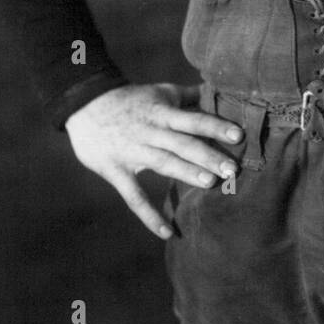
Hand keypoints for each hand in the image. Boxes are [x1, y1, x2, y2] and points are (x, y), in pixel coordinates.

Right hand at [65, 83, 242, 238]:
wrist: (84, 103)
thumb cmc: (130, 100)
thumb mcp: (159, 92)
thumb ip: (188, 96)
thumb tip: (217, 90)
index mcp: (163, 112)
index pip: (194, 120)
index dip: (215, 126)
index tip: (239, 136)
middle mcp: (151, 131)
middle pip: (183, 143)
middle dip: (208, 156)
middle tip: (233, 169)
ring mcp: (132, 151)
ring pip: (163, 163)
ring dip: (187, 174)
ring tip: (211, 184)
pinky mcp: (116, 170)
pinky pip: (134, 196)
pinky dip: (149, 216)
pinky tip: (168, 232)